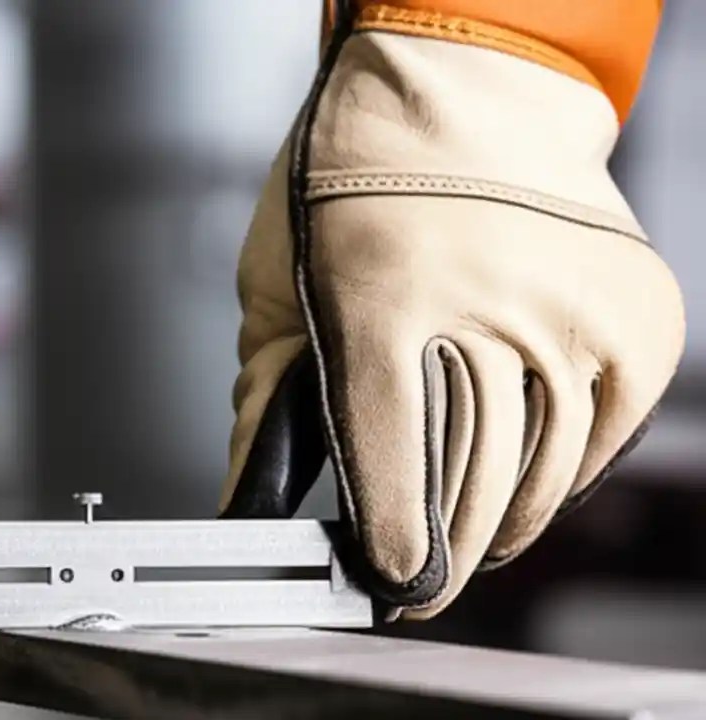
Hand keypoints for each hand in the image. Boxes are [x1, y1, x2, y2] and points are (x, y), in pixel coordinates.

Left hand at [221, 21, 683, 615]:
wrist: (463, 96)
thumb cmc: (353, 182)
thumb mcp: (279, 280)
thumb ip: (264, 394)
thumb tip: (246, 493)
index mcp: (381, 297)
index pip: (389, 453)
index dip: (391, 536)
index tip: (390, 578)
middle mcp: (488, 304)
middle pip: (472, 477)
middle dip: (442, 553)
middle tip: (422, 585)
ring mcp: (572, 311)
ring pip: (544, 470)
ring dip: (503, 525)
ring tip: (471, 545)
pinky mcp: (634, 316)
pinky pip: (604, 436)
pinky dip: (564, 478)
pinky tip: (528, 490)